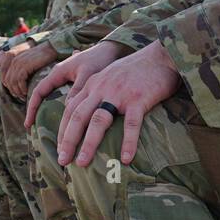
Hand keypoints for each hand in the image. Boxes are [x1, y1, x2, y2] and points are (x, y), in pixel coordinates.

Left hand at [2, 41, 56, 99]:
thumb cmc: (40, 55)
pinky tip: (26, 92)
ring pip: (12, 82)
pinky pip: (19, 81)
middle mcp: (12, 57)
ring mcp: (18, 61)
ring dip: (17, 91)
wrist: (51, 48)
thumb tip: (13, 82)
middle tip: (20, 96)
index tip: (15, 91)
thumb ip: (18, 66)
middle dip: (12, 91)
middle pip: (6, 80)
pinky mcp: (25, 65)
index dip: (7, 85)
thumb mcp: (25, 59)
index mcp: (10, 55)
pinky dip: (22, 88)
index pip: (2, 74)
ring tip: (24, 96)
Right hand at [25, 40, 124, 128]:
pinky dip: (59, 108)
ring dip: (48, 111)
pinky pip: (61, 96)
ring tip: (48, 129)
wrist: (110, 50)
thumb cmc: (98, 60)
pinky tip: (65, 121)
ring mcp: (65, 79)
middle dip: (37, 112)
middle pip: (42, 95)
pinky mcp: (73, 83)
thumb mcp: (88, 74)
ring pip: (51, 96)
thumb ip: (77, 89)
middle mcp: (58, 75)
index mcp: (57, 72)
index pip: (38, 91)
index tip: (29, 124)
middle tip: (34, 130)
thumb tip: (67, 107)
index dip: (32, 108)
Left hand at [56, 42, 180, 167]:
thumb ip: (98, 89)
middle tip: (62, 160)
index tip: (58, 149)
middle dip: (68, 140)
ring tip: (82, 163)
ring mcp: (119, 93)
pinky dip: (128, 142)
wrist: (161, 56)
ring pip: (98, 121)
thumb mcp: (110, 74)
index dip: (62, 130)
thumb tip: (89, 112)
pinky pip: (131, 124)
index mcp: (93, 84)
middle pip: (78, 116)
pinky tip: (126, 159)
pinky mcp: (138, 98)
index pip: (70, 109)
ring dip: (89, 143)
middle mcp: (102, 88)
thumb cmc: (138, 69)